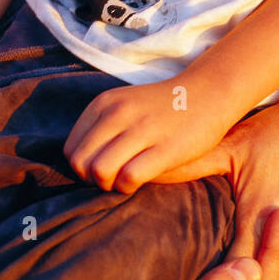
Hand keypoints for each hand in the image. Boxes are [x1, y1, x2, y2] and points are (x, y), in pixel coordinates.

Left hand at [63, 80, 229, 192]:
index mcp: (104, 103)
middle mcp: (118, 113)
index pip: (71, 149)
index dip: (83, 168)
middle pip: (80, 163)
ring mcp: (141, 129)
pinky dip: (129, 187)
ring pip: (100, 171)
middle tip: (112, 178)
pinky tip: (141, 180)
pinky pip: (129, 177)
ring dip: (109, 185)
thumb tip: (81, 165)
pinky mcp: (165, 147)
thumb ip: (102, 128)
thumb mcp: (124, 105)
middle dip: (92, 180)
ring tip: (125, 180)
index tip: (103, 167)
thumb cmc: (162, 107)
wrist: (208, 92)